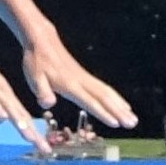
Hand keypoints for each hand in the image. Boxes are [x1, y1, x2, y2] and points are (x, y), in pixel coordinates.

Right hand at [0, 24, 48, 152]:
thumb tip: (0, 120)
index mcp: (2, 90)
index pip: (21, 115)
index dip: (32, 132)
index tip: (43, 147)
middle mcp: (0, 88)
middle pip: (19, 114)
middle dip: (32, 133)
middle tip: (45, 150)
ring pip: (7, 105)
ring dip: (19, 121)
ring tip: (31, 138)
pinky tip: (2, 117)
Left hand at [22, 35, 137, 130]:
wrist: (42, 41)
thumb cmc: (36, 61)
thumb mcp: (33, 78)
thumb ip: (41, 92)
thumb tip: (48, 104)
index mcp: (69, 85)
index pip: (89, 101)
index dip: (102, 113)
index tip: (116, 123)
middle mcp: (81, 81)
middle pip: (104, 97)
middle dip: (119, 111)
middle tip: (132, 123)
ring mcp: (84, 78)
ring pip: (107, 92)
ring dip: (120, 106)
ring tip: (133, 118)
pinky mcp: (84, 76)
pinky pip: (104, 88)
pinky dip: (116, 97)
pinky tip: (122, 105)